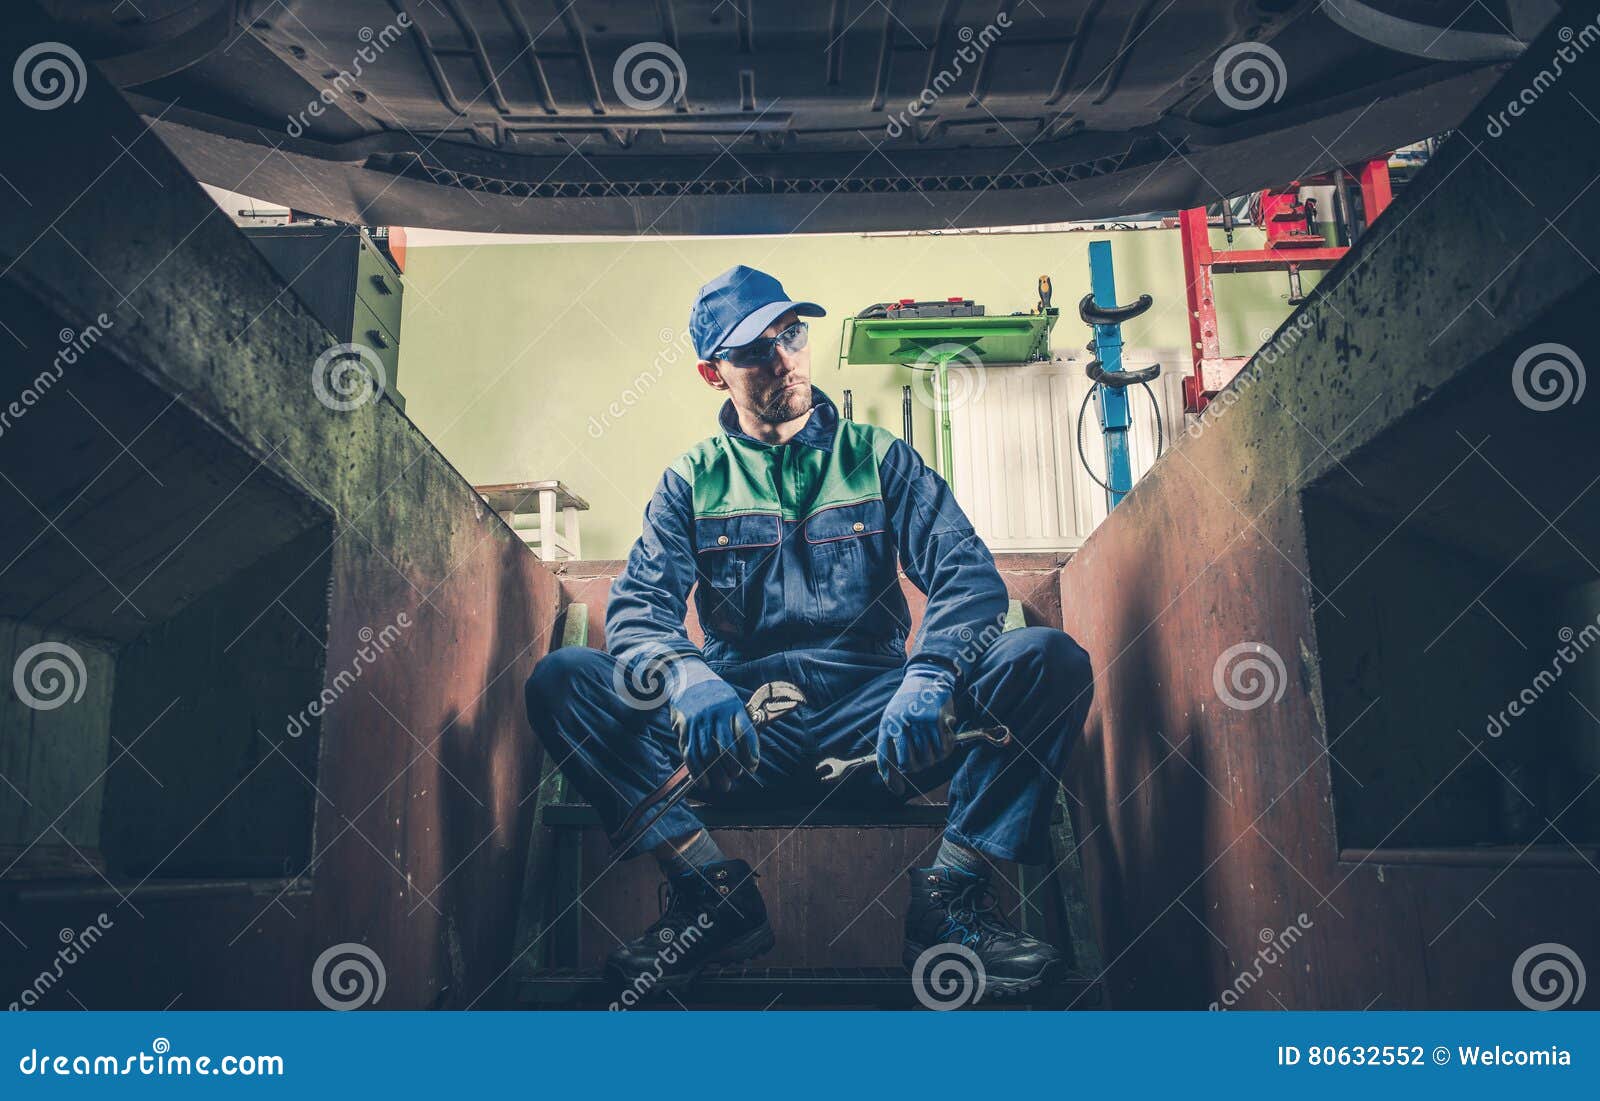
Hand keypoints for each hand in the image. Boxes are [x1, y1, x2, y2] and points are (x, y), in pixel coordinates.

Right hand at [668, 659, 758, 792]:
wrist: (687, 676)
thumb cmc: (715, 694)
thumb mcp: (731, 701)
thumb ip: (740, 723)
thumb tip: (748, 755)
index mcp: (732, 706)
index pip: (745, 733)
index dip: (750, 753)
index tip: (752, 766)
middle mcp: (715, 714)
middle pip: (726, 748)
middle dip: (732, 768)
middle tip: (734, 778)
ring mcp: (698, 721)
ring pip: (708, 754)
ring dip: (716, 774)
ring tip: (723, 785)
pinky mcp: (683, 727)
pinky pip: (690, 754)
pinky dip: (697, 771)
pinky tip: (704, 782)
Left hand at [876, 663, 958, 794]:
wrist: (927, 676)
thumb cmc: (910, 702)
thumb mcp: (893, 716)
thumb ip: (892, 741)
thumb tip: (894, 772)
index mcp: (887, 725)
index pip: (885, 758)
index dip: (891, 778)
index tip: (898, 791)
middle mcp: (900, 725)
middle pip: (908, 764)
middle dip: (917, 767)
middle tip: (923, 760)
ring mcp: (918, 723)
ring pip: (928, 758)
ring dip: (934, 756)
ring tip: (936, 743)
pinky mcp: (936, 720)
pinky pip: (942, 748)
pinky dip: (946, 748)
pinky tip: (947, 737)